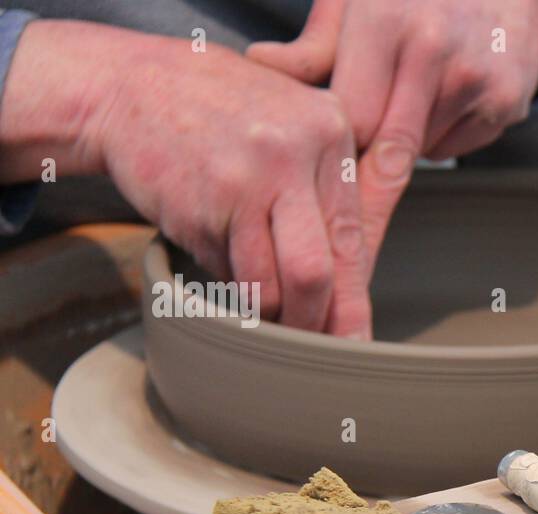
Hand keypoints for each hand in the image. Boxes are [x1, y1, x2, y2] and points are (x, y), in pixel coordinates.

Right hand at [0, 21, 371, 337]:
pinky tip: (219, 253)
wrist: (128, 87)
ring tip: (259, 304)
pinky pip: (227, 272)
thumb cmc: (218, 119)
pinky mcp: (203, 204)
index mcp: (331, 131)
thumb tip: (349, 292)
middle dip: (312, 321)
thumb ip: (325, 193)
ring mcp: (248, 177)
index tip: (352, 341)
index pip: (353, 237)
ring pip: (271, 285)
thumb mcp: (288, 129)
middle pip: (318, 272)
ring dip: (266, 312)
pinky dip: (228, 282)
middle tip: (307, 345)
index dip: (352, 301)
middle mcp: (297, 150)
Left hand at [247, 0, 537, 281]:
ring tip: (407, 98)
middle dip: (365, 181)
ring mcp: (477, 81)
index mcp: (387, 22)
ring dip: (404, 145)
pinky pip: (455, 146)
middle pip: (388, 153)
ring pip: (420, 152)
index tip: (319, 165)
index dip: (334, 145)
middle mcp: (435, 52)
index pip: (349, 120)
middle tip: (345, 209)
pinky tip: (443, 97)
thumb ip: (316, 45)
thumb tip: (259, 68)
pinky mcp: (508, 103)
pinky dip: (441, 134)